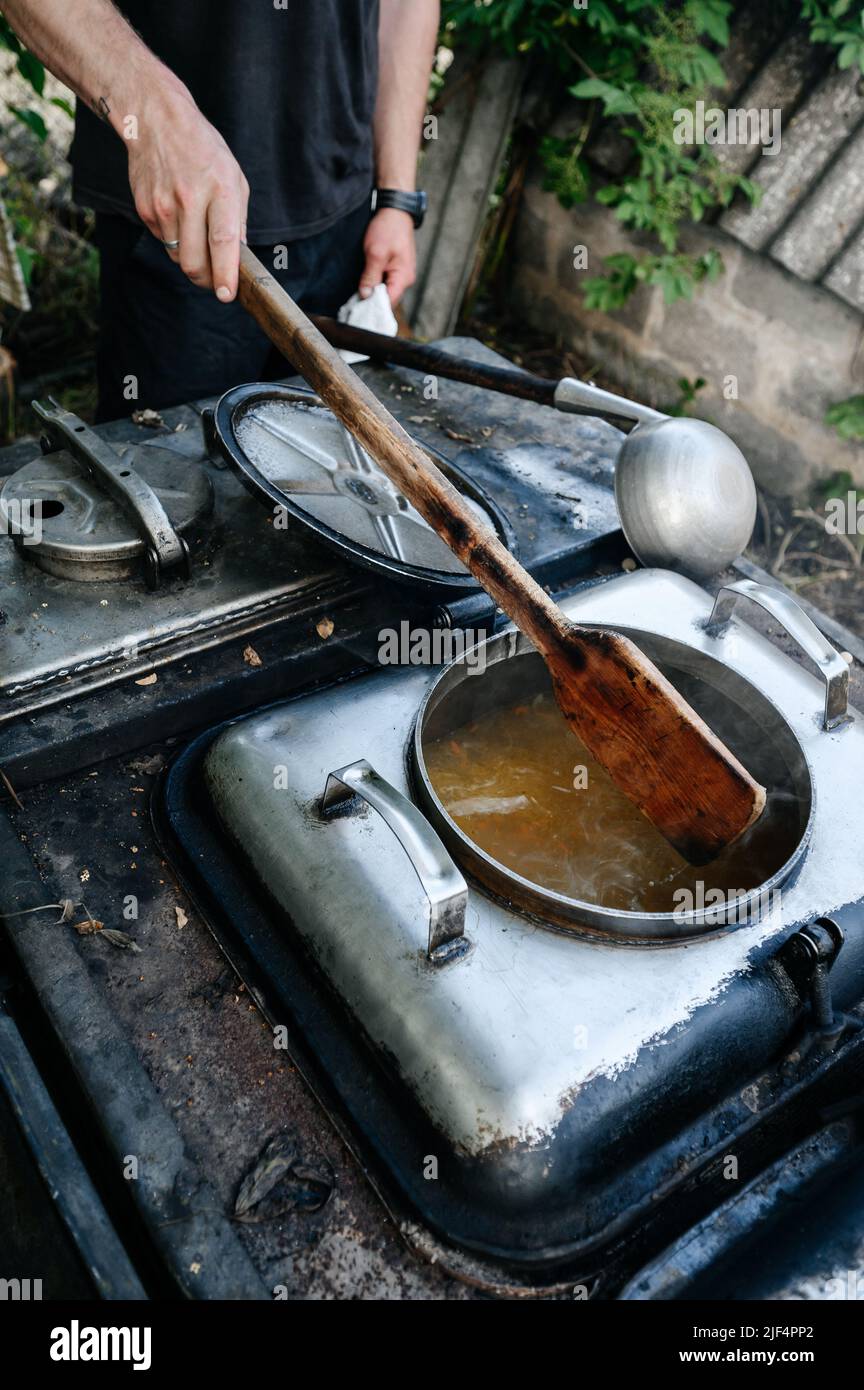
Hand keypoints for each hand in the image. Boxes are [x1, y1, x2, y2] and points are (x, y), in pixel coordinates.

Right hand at [127, 87, 249, 301]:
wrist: (156, 120)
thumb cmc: (203, 149)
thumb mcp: (233, 176)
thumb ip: (239, 218)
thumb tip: (239, 257)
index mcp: (219, 189)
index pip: (222, 241)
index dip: (224, 273)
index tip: (226, 294)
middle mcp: (189, 199)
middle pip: (194, 262)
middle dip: (207, 280)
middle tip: (216, 282)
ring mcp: (163, 206)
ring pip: (179, 257)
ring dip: (191, 259)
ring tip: (198, 236)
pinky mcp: (145, 209)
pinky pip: (164, 242)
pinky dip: (176, 241)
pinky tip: (179, 217)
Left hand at [359, 208, 415, 305]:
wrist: (395, 210)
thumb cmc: (388, 229)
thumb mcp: (375, 254)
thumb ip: (370, 277)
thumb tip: (365, 296)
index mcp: (403, 277)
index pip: (389, 302)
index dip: (374, 308)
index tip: (358, 311)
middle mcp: (406, 278)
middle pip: (388, 298)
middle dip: (372, 301)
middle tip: (354, 304)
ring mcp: (402, 273)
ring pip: (386, 290)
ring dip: (373, 292)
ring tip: (358, 295)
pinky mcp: (397, 267)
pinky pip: (386, 281)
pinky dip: (376, 283)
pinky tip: (365, 284)